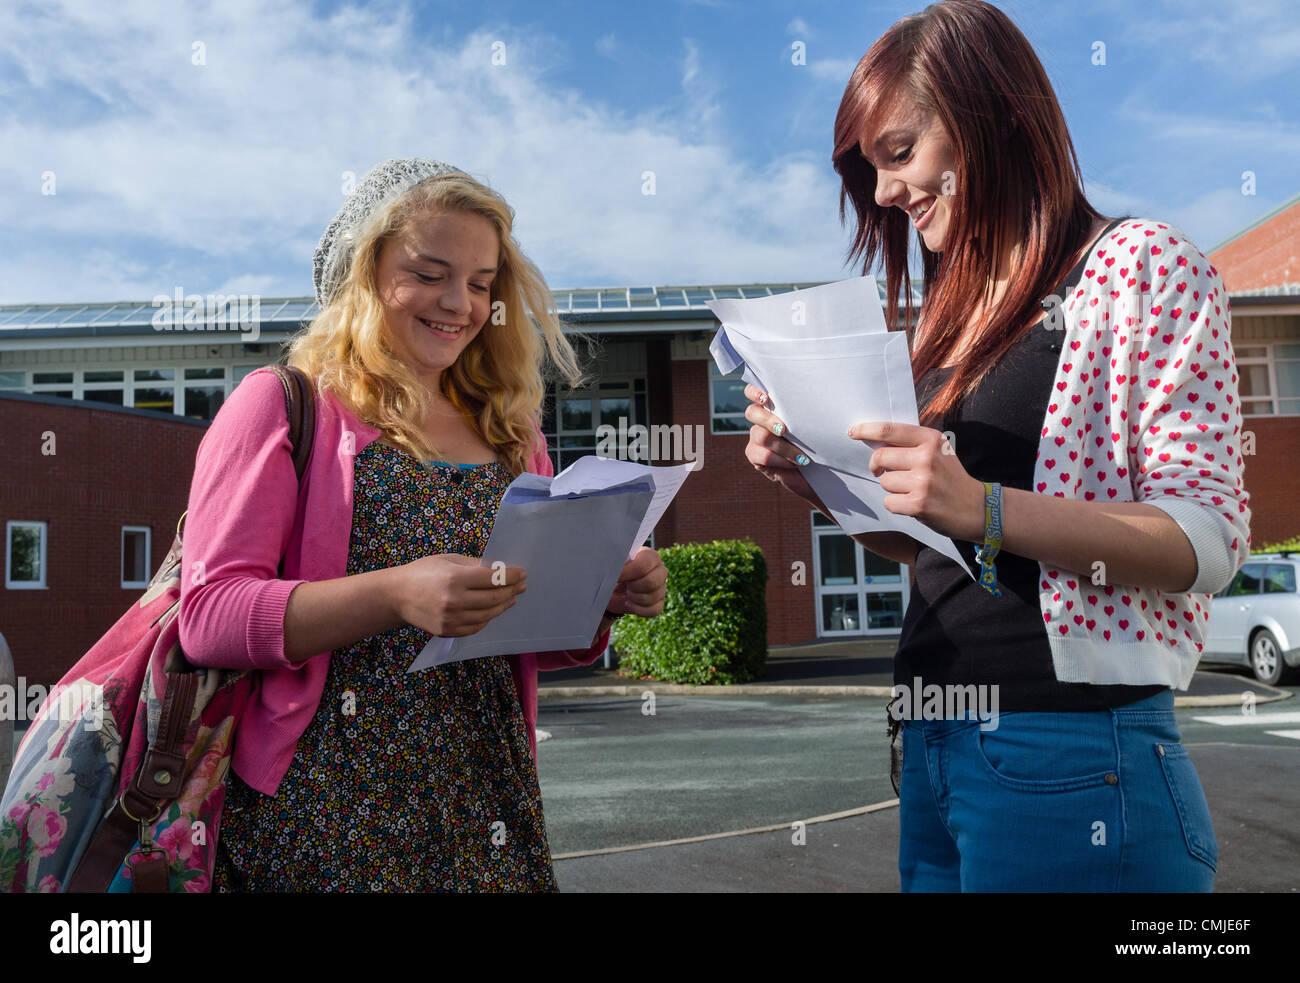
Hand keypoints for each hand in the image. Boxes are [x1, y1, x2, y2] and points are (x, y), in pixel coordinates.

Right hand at [395, 554, 526, 635]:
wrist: (397, 596)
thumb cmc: (423, 572)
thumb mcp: (448, 560)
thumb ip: (474, 565)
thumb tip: (499, 569)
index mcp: (455, 579)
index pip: (492, 578)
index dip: (511, 576)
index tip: (522, 573)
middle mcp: (454, 601)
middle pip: (494, 598)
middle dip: (511, 591)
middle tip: (521, 586)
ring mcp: (451, 619)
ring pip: (488, 615)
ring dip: (503, 605)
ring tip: (511, 598)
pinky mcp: (447, 631)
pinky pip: (476, 626)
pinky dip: (488, 618)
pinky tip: (493, 610)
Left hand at [604, 546, 667, 617]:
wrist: (610, 588)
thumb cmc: (613, 572)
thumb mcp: (613, 564)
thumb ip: (618, 561)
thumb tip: (623, 562)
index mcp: (649, 556)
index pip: (644, 563)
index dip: (629, 572)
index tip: (616, 577)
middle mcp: (660, 570)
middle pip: (650, 582)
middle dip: (633, 586)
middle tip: (625, 584)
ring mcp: (661, 587)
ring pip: (652, 597)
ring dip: (633, 597)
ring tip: (626, 592)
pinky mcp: (659, 603)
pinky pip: (653, 610)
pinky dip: (637, 609)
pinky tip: (629, 603)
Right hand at [741, 384, 827, 510]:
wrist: (818, 471)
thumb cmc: (819, 443)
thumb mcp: (817, 426)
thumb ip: (812, 415)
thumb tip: (827, 412)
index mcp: (774, 407)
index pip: (753, 392)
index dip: (754, 392)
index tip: (765, 399)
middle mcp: (762, 420)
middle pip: (752, 412)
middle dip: (768, 420)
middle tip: (784, 430)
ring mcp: (756, 438)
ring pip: (761, 436)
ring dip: (784, 447)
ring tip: (802, 457)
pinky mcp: (755, 456)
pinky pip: (763, 455)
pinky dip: (781, 460)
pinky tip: (794, 464)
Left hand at [847, 421, 985, 541]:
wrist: (976, 508)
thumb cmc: (950, 478)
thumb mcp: (938, 452)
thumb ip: (912, 444)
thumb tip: (874, 440)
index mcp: (931, 439)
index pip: (889, 430)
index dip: (866, 430)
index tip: (852, 432)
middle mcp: (927, 457)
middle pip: (880, 457)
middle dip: (877, 466)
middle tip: (882, 472)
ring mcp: (923, 482)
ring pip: (884, 482)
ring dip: (892, 489)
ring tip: (912, 491)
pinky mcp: (919, 504)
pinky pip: (889, 502)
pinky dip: (896, 505)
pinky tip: (913, 505)